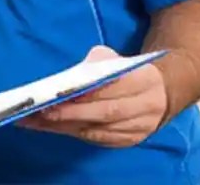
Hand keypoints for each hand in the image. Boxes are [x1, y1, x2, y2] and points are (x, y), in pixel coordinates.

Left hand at [17, 45, 167, 147]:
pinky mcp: (130, 140)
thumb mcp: (115, 58)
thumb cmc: (128, 72)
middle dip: (72, 113)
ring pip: (101, 130)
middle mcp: (147, 106)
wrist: (160, 93)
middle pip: (106, 113)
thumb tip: (70, 79)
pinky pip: (99, 140)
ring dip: (67, 127)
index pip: (113, 88)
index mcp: (145, 80)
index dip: (86, 93)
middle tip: (43, 111)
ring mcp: (140, 127)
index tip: (60, 93)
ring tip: (38, 121)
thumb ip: (96, 63)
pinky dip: (74, 134)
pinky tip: (53, 128)